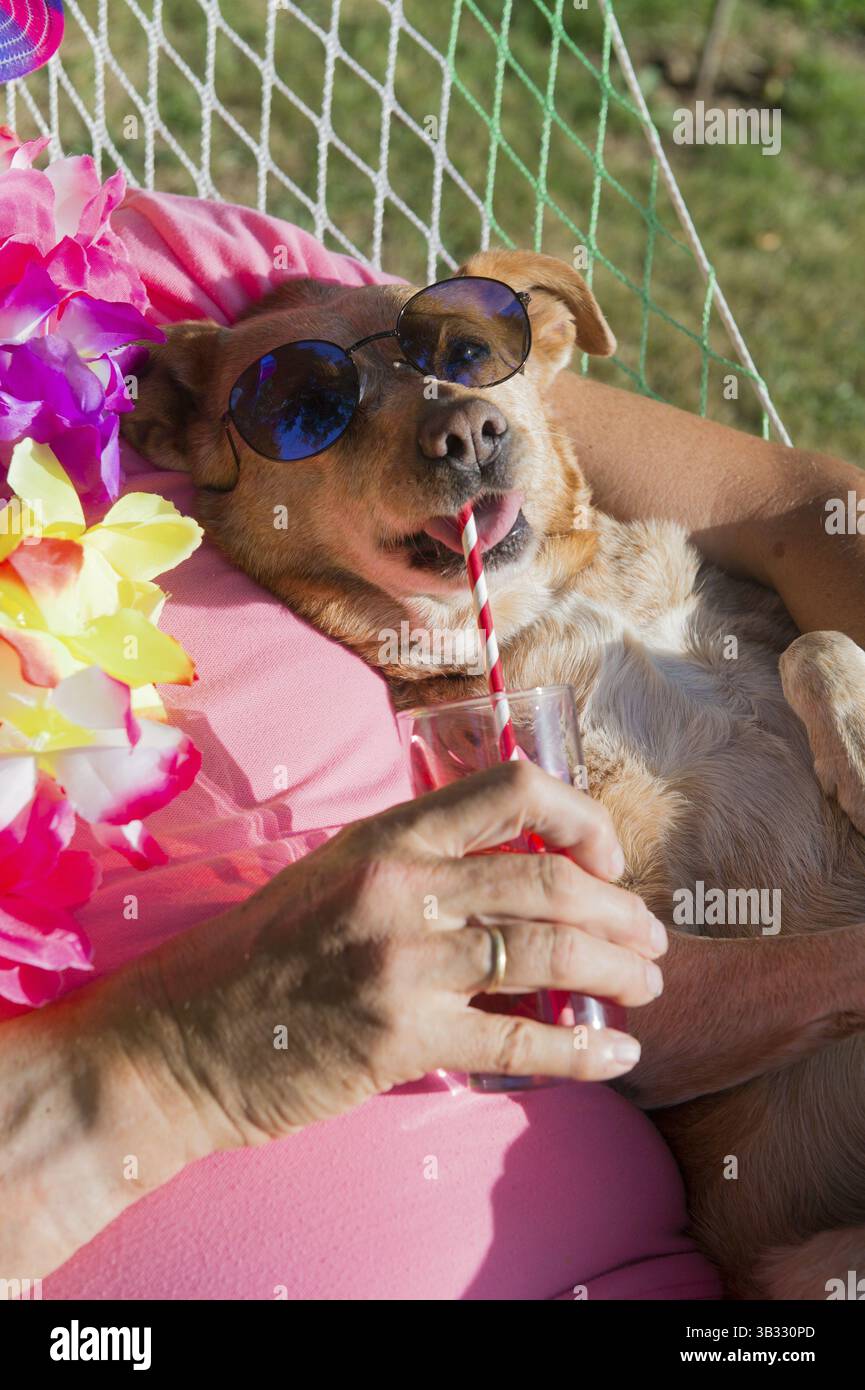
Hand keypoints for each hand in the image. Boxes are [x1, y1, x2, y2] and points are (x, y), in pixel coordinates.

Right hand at [138, 760, 666, 1147]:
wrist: (182, 1038)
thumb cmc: (263, 955)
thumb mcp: (338, 877)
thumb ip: (422, 867)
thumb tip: (520, 877)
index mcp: (388, 836)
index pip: (512, 790)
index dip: (581, 817)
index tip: (606, 857)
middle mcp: (402, 886)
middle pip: (551, 882)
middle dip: (622, 912)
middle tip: (650, 939)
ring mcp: (404, 962)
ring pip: (550, 954)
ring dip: (618, 973)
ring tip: (647, 988)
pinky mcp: (404, 1039)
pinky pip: (521, 1040)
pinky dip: (584, 1050)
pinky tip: (617, 1055)